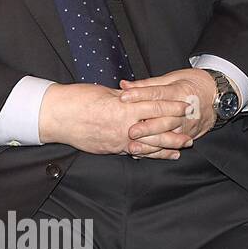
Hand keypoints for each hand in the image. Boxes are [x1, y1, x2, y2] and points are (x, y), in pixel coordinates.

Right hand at [38, 82, 193, 158]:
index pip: (155, 106)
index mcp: (124, 108)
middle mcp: (124, 126)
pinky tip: (156, 155)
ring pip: (148, 146)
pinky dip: (148, 154)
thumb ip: (124, 97)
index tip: (185, 105)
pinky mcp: (109, 149)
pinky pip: (133, 152)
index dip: (172, 106)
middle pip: (157, 130)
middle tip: (192, 132)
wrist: (55, 115)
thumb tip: (137, 96)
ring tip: (182, 148)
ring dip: (167, 148)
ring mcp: (117, 140)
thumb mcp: (104, 93)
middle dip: (176, 131)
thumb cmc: (76, 99)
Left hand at [119, 68, 219, 150]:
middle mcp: (185, 111)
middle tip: (131, 131)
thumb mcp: (172, 78)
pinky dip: (157, 151)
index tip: (123, 97)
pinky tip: (143, 154)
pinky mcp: (188, 135)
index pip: (157, 94)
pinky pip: (172, 145)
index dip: (140, 95)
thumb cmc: (192, 84)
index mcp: (179, 92)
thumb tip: (124, 85)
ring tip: (134, 147)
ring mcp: (187, 125)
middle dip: (147, 127)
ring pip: (169, 137)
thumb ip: (147, 84)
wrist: (217, 95)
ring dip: (151, 143)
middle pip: (164, 120)